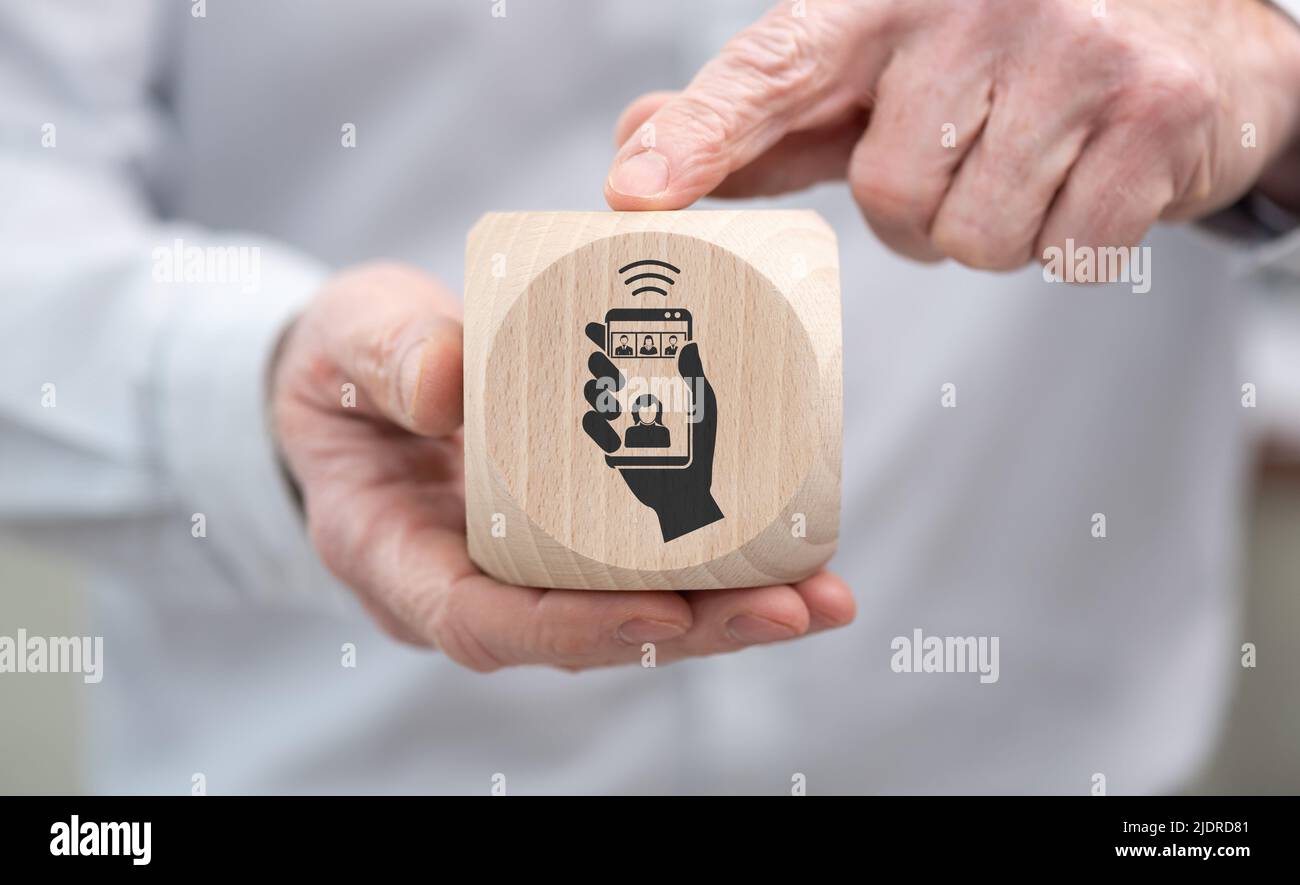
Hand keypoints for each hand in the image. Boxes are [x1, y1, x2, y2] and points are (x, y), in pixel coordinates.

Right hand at [271, 263, 854, 670]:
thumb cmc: (342, 367)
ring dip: (731, 611)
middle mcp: (468, 585)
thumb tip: (446, 382)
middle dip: (696, 631)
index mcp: (397, 557)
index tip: (664, 608)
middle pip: (587, 637)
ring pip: (630, 615)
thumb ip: (384, 353)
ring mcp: (523, 569)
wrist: (359, 379)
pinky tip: (795, 554)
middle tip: (796, 606)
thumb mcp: (345, 340)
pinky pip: (644, 568)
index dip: (575, 627)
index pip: (483, 623)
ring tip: (823, 592)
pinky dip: (721, 567)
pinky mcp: (567, 540)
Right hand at [581, 323, 722, 541]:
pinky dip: (598, 428)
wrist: (686, 490)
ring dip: (597, 392)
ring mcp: (616, 418)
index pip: (626, 351)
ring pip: (592, 394)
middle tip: (612, 371)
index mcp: (651, 380)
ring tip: (613, 401)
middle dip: (601, 364)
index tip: (600, 325)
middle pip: (602, 369)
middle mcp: (630, 395)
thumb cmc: (699, 445)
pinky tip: (614, 437)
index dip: (609, 336)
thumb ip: (694, 378)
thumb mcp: (702, 408)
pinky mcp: (609, 443)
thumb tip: (690, 345)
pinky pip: (592, 427)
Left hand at [605, 0, 1299, 266]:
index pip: (778, 68)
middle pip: (886, 194)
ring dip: (990, 231)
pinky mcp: (1154, 113)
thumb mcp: (876, 78)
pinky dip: (1069, 245)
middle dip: (920, 209)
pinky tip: (1088, 179)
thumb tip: (639, 141)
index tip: (635, 193)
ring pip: (970, 236)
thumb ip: (764, 116)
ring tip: (1032, 163)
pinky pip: (1064, 253)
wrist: (1187, 44)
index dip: (704, 134)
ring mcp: (1077, 51)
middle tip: (971, 154)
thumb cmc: (1004, 68)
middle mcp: (979, 4)